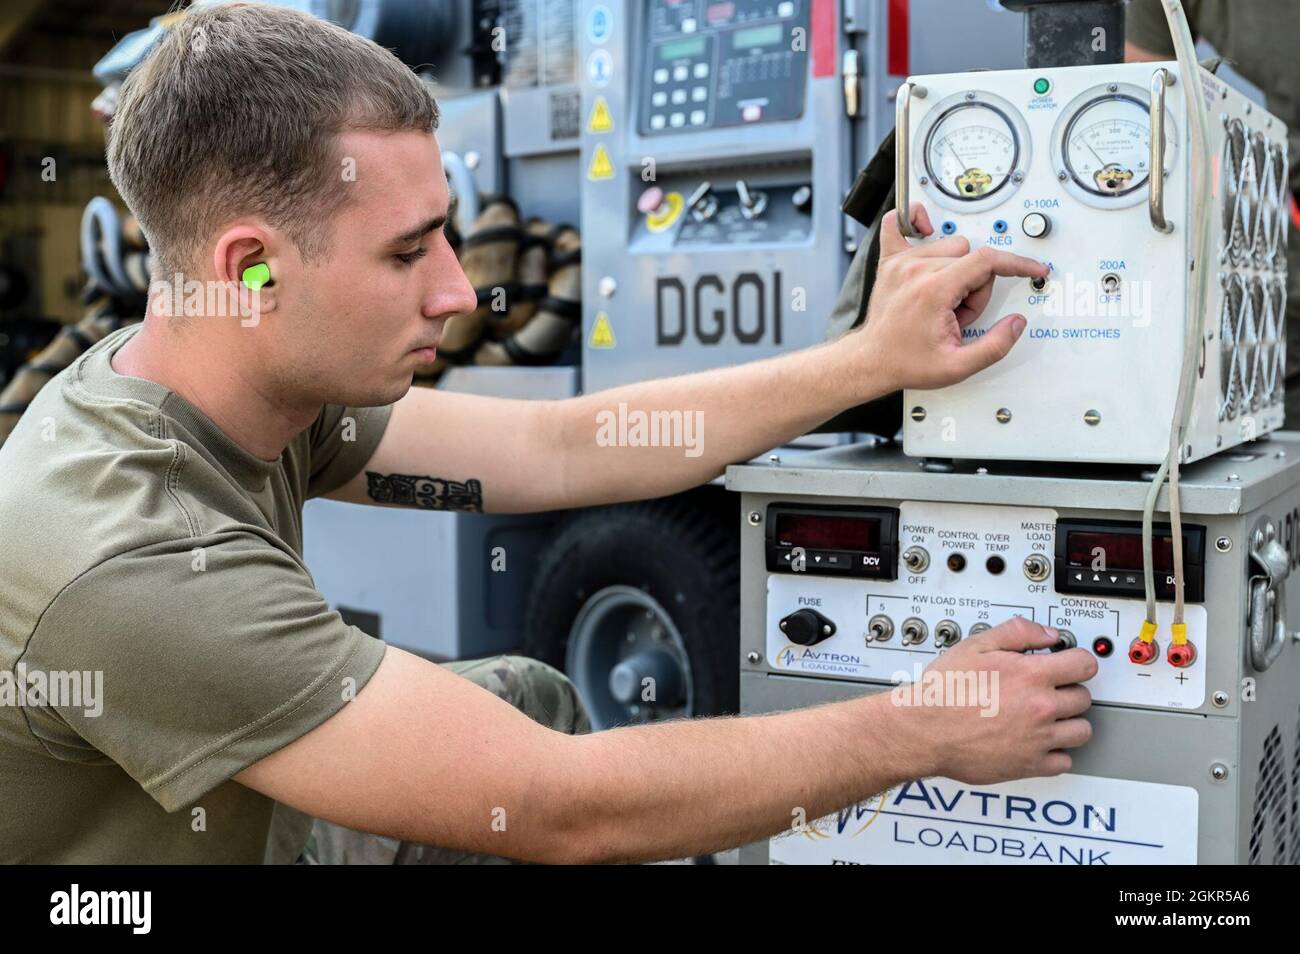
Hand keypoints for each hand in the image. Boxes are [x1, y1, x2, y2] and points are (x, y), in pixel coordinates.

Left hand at [852, 203, 1048, 390]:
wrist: (872, 361)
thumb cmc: (906, 362)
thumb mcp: (958, 367)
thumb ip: (995, 346)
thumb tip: (1016, 323)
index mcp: (934, 291)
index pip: (987, 260)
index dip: (1017, 264)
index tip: (1033, 269)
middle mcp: (917, 269)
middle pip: (972, 258)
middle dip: (976, 289)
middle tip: (958, 315)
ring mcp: (901, 262)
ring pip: (951, 247)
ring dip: (956, 272)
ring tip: (943, 301)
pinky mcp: (890, 261)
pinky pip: (897, 223)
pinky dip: (913, 223)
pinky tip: (923, 232)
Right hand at [902, 616, 1096, 784]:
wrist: (923, 730)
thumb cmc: (944, 691)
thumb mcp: (975, 646)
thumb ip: (1017, 633)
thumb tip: (1047, 635)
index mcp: (1032, 675)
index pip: (1085, 664)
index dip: (1078, 661)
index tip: (1070, 664)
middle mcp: (1041, 707)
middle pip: (1084, 698)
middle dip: (1070, 690)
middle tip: (1050, 690)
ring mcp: (1038, 739)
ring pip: (1082, 731)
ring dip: (1069, 722)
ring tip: (1049, 717)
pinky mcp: (1030, 765)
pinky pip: (1064, 762)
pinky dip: (1056, 753)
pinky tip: (1040, 742)